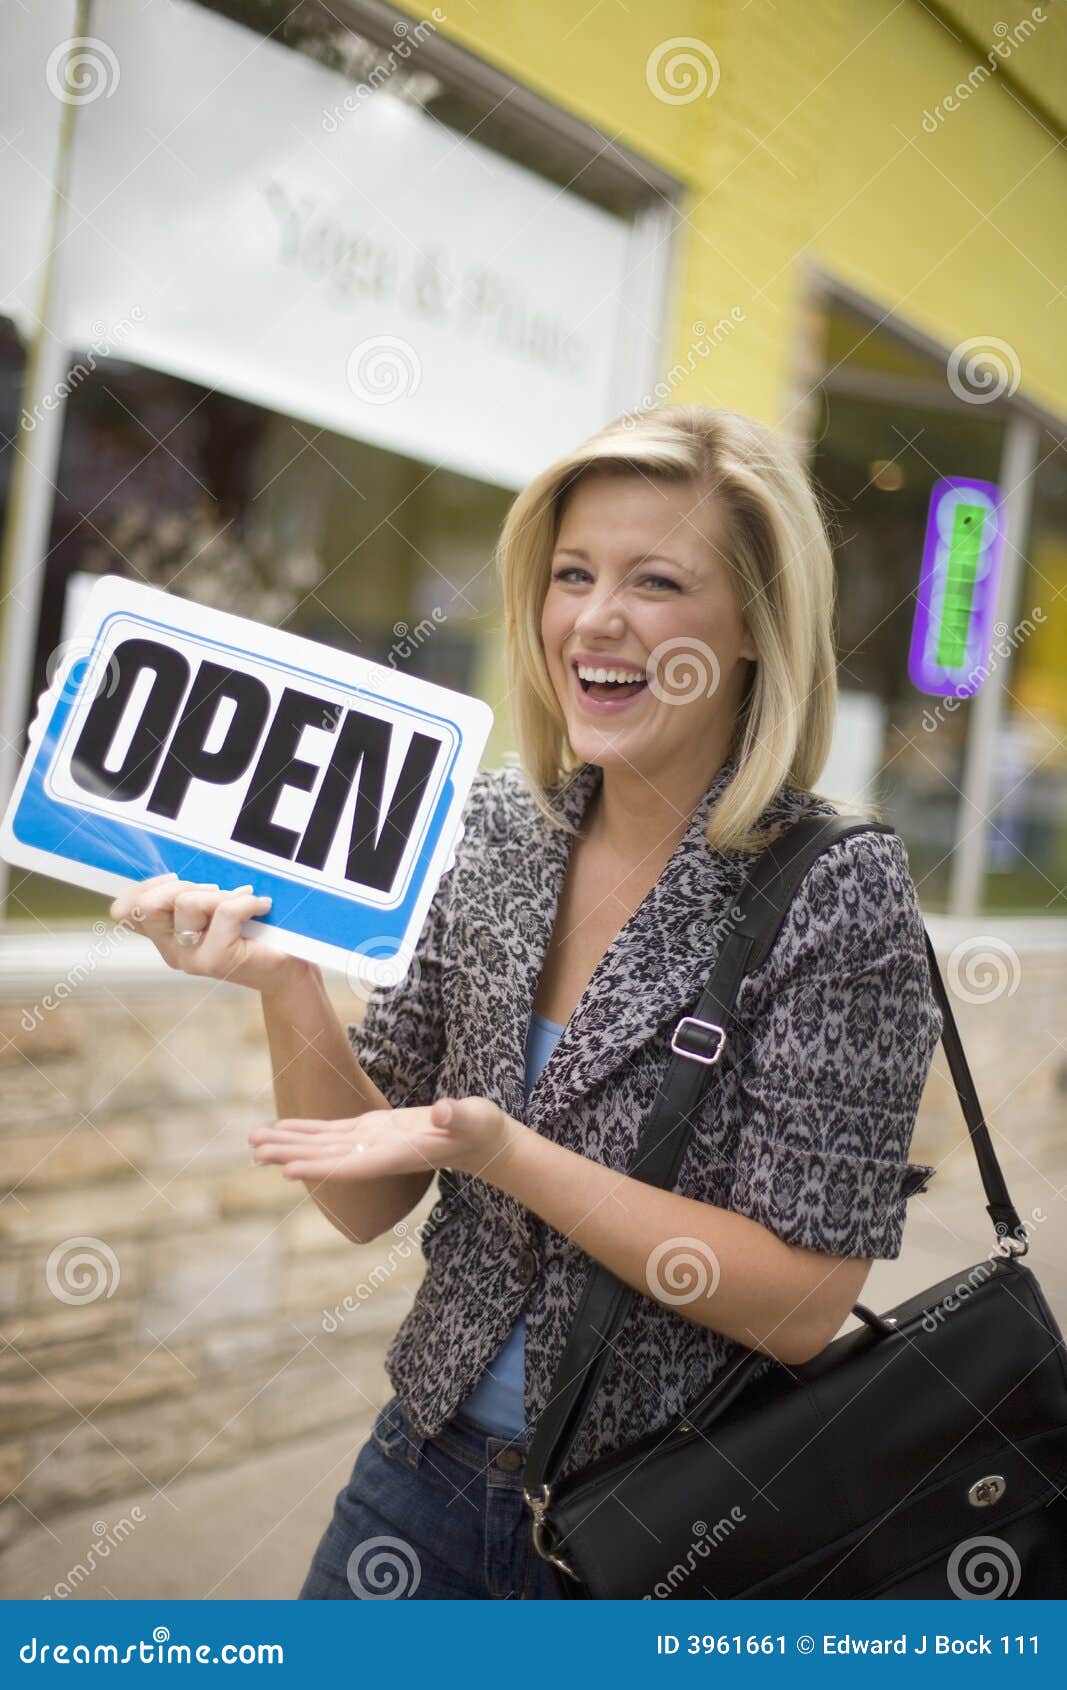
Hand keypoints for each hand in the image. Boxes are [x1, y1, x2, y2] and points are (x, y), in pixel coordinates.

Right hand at [108, 872, 306, 994]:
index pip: (124, 910)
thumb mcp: (215, 904)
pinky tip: (261, 906)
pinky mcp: (216, 960)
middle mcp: (170, 949)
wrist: (286, 967)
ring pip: (187, 903)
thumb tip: (186, 866)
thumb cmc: (253, 930)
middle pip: (148, 904)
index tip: (178, 879)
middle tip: (215, 892)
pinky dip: (248, 901)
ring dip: (220, 893)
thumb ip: (195, 890)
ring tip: (242, 901)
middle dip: (183, 885)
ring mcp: (190, 958)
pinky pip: (224, 912)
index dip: (147, 885)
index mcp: (163, 934)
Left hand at [248, 1096, 522, 1183]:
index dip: (320, 1168)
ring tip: (253, 1142)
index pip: (353, 1166)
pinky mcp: (371, 1130)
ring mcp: (371, 1143)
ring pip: (322, 1146)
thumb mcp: (474, 1119)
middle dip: (290, 1155)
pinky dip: (305, 1130)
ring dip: (288, 1144)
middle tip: (254, 1151)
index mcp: (397, 1155)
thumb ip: (459, 1116)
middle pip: (327, 1158)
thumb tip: (445, 1111)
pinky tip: (281, 1128)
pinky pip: (330, 1133)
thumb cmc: (479, 1129)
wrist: (480, 1138)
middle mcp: (377, 1154)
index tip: (288, 1171)